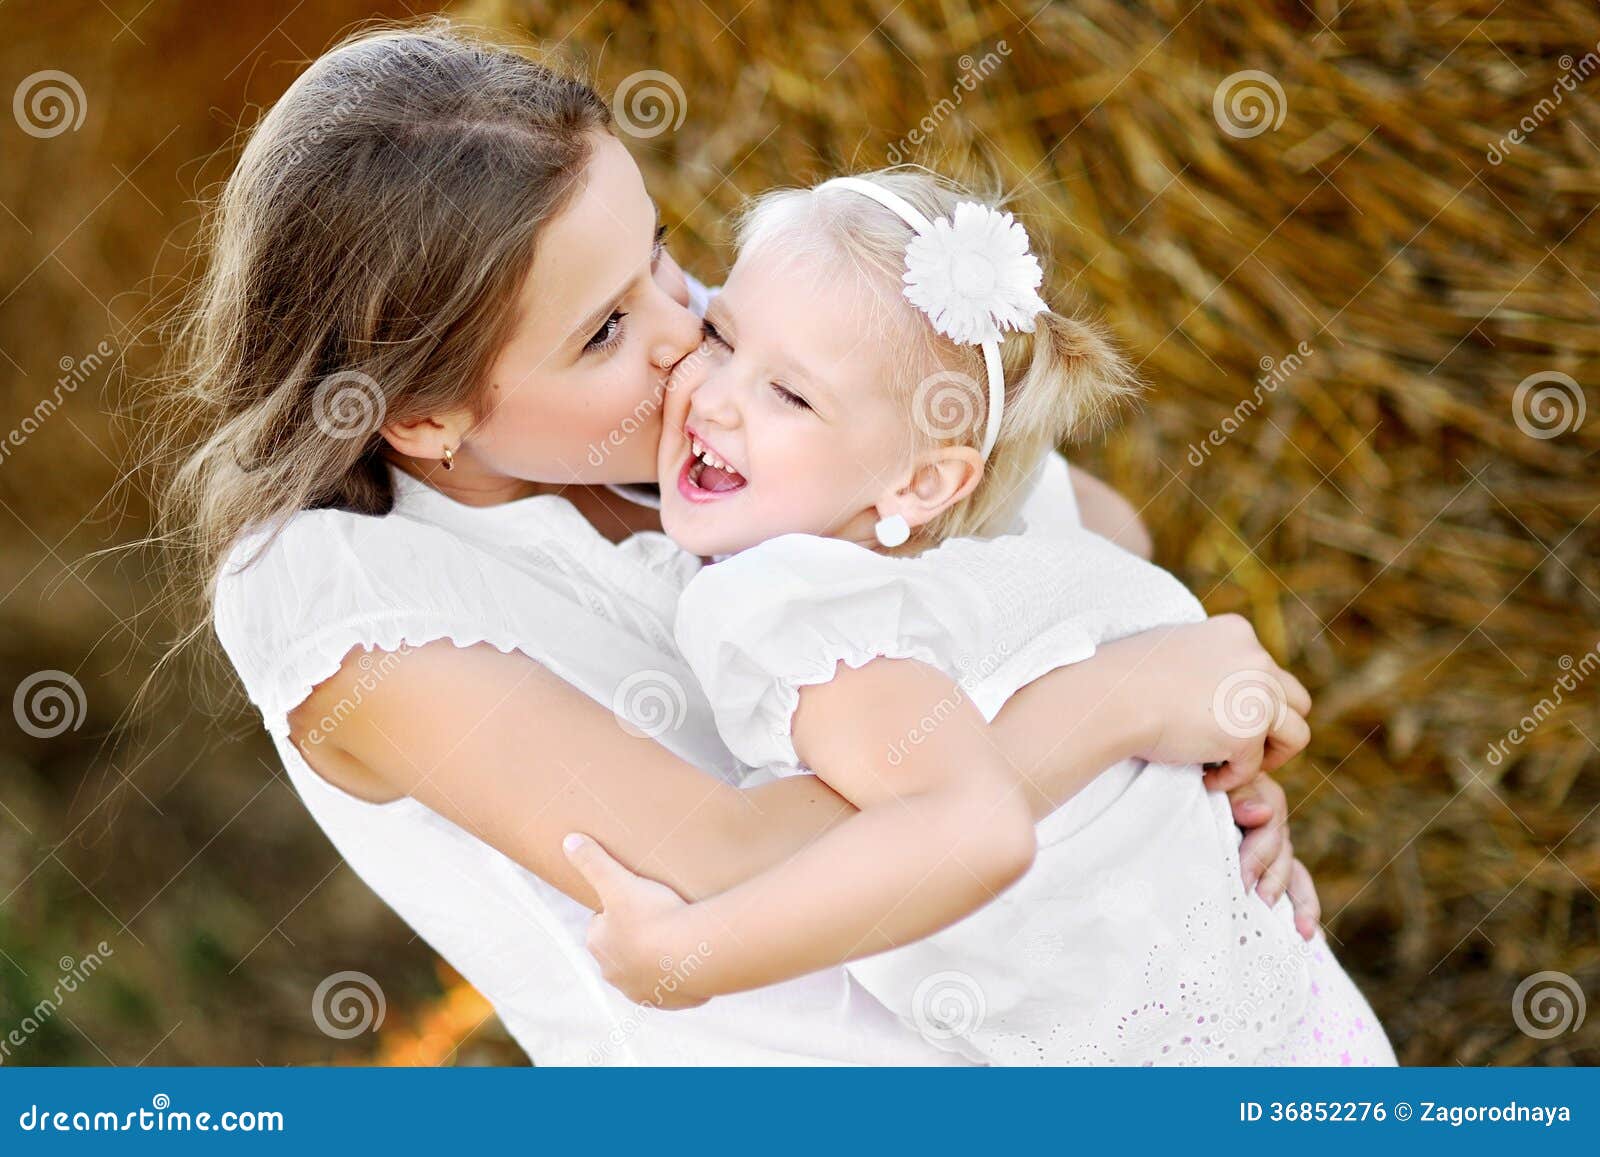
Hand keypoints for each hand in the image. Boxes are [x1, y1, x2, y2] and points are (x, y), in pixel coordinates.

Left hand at [562, 833, 707, 1008]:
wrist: (690, 953)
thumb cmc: (652, 915)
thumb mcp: (618, 881)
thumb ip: (592, 861)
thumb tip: (567, 840)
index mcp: (598, 944)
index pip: (601, 924)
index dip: (619, 910)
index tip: (638, 900)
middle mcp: (614, 973)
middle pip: (622, 949)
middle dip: (636, 936)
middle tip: (660, 915)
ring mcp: (642, 990)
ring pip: (646, 970)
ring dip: (657, 957)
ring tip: (677, 935)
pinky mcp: (669, 1002)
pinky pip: (672, 987)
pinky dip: (678, 974)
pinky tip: (690, 958)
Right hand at [1110, 614, 1319, 936]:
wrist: (1112, 698)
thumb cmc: (1125, 678)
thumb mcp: (1172, 651)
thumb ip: (1204, 661)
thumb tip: (1214, 688)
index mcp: (1236, 632)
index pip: (1266, 671)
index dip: (1250, 702)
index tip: (1219, 720)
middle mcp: (1256, 657)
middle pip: (1294, 700)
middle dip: (1272, 728)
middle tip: (1237, 748)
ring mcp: (1258, 692)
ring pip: (1297, 734)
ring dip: (1267, 755)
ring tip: (1229, 765)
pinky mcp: (1249, 730)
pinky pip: (1257, 766)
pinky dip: (1232, 776)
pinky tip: (1203, 775)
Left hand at [1210, 772, 1321, 938]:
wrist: (1184, 787)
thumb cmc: (1196, 783)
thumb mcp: (1216, 782)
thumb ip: (1239, 797)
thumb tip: (1261, 815)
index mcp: (1261, 798)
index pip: (1270, 827)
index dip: (1258, 856)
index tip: (1243, 881)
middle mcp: (1271, 822)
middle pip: (1282, 852)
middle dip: (1271, 881)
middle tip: (1260, 903)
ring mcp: (1271, 845)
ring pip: (1292, 872)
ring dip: (1299, 902)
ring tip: (1301, 931)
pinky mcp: (1268, 865)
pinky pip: (1295, 884)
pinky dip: (1303, 908)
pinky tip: (1307, 935)